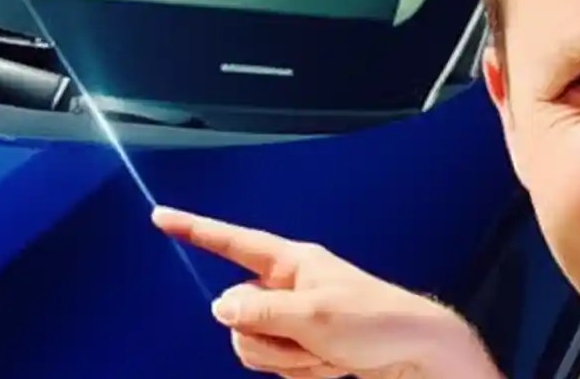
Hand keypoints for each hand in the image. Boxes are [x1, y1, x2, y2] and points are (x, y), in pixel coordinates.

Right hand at [152, 206, 502, 378]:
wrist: (418, 354)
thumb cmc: (376, 321)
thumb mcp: (313, 314)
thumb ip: (260, 310)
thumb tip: (220, 306)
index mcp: (291, 262)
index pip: (232, 242)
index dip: (195, 230)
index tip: (160, 216)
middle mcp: (288, 286)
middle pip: (237, 315)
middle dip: (268, 340)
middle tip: (312, 341)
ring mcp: (294, 318)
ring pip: (253, 346)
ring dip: (288, 360)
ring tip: (328, 354)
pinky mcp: (304, 345)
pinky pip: (277, 365)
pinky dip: (303, 372)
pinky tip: (333, 366)